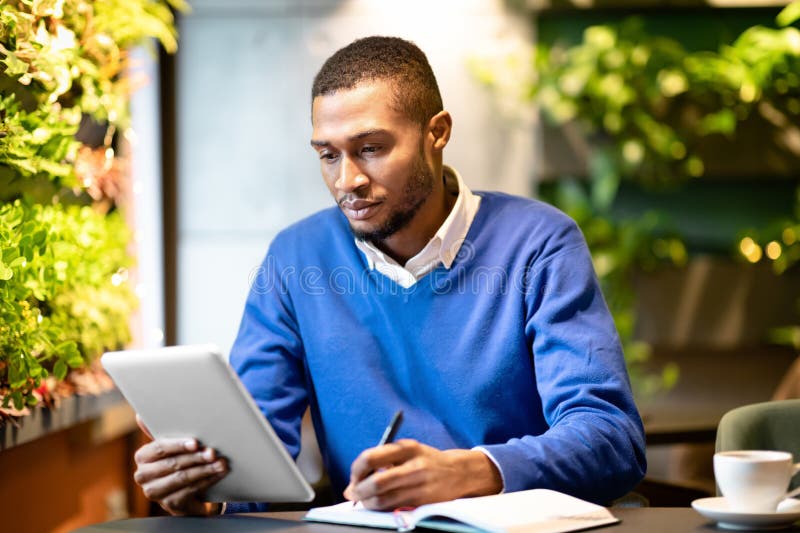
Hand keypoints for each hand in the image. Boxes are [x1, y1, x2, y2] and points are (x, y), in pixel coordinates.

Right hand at [133, 415, 228, 515]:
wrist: (184, 490)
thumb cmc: (178, 460)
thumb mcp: (171, 445)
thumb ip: (159, 430)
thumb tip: (140, 415)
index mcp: (143, 456)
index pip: (159, 448)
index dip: (178, 445)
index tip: (195, 443)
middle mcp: (143, 476)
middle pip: (173, 464)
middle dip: (196, 458)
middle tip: (213, 453)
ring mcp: (155, 492)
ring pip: (182, 478)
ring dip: (204, 470)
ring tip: (220, 463)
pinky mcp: (169, 504)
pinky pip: (190, 491)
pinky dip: (207, 481)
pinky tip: (218, 474)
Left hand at [343, 439, 501, 509]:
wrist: (458, 472)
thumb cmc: (425, 460)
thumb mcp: (407, 451)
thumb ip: (381, 461)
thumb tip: (352, 485)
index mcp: (406, 447)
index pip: (370, 458)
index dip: (356, 471)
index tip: (354, 477)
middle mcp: (413, 465)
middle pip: (376, 482)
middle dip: (358, 491)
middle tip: (354, 493)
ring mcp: (419, 484)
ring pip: (383, 499)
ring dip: (367, 503)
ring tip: (365, 501)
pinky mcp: (423, 500)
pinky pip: (393, 508)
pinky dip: (380, 508)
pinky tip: (379, 504)